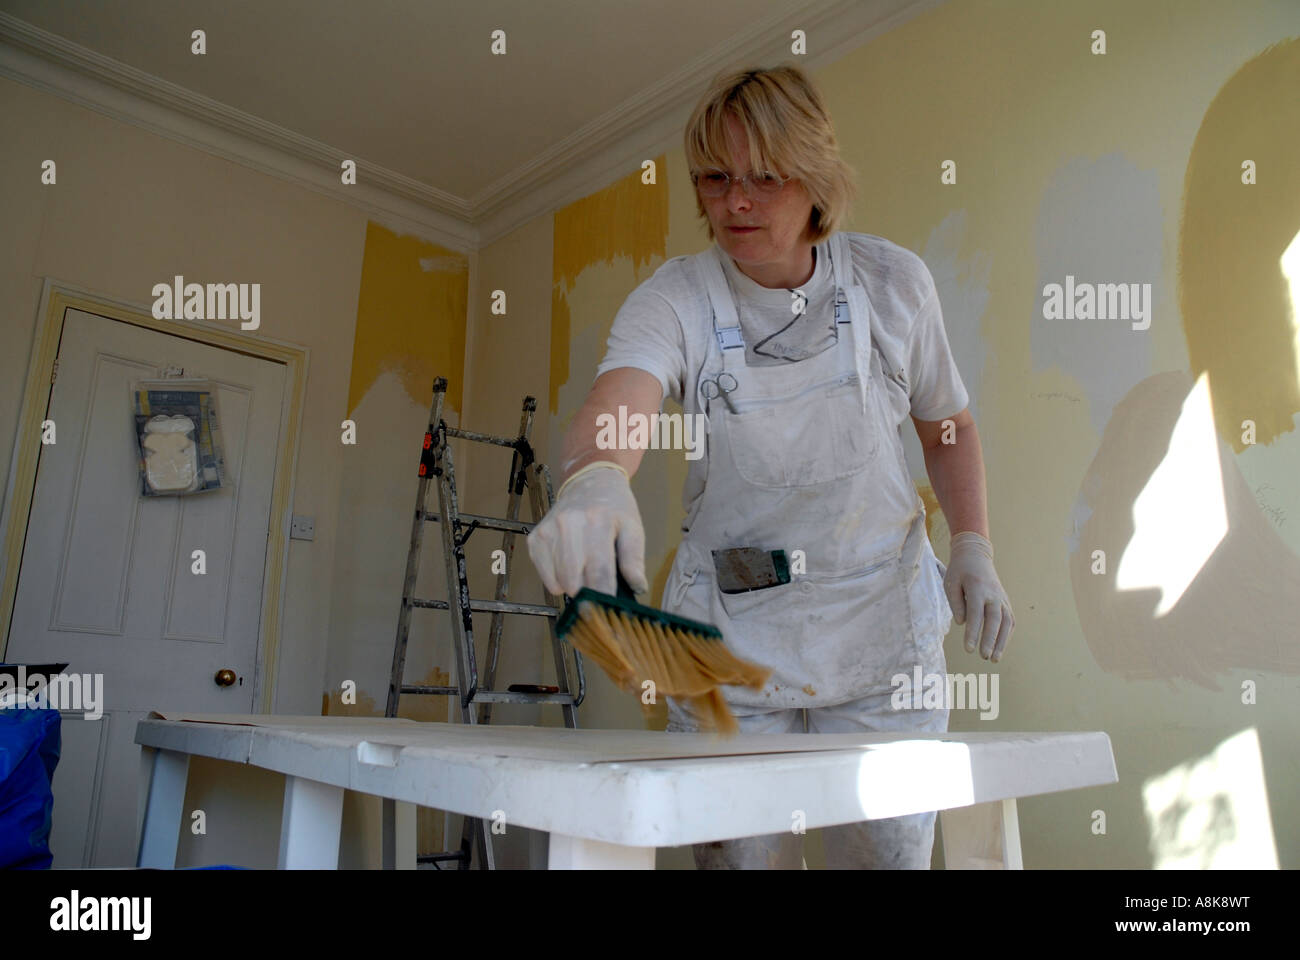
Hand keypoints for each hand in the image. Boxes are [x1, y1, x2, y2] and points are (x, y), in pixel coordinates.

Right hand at [526, 462, 647, 596]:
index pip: (599, 571)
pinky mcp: (535, 538)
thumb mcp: (633, 527)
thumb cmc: (614, 509)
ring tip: (586, 576)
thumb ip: (634, 558)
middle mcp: (568, 524)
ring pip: (558, 582)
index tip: (609, 613)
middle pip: (575, 580)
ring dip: (573, 588)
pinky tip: (570, 567)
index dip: (604, 597)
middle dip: (588, 595)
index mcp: (597, 521)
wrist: (588, 482)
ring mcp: (548, 531)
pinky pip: (545, 576)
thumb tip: (637, 587)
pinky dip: (558, 580)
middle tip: (599, 595)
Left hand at [943, 532, 1013, 661]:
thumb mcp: (950, 582)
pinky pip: (1009, 620)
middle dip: (990, 640)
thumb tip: (961, 623)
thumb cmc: (959, 570)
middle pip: (994, 620)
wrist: (975, 555)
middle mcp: (993, 594)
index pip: (976, 614)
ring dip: (1001, 642)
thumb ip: (955, 603)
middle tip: (984, 657)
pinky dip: (1006, 635)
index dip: (973, 633)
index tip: (969, 649)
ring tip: (993, 659)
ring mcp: (1002, 598)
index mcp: (977, 588)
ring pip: (1006, 622)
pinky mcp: (1005, 601)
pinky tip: (1000, 648)